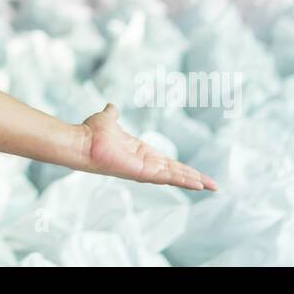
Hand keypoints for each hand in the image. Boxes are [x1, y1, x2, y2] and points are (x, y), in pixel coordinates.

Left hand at [81, 103, 217, 191]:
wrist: (80, 141)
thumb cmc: (91, 133)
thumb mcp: (108, 119)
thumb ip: (112, 114)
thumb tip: (111, 106)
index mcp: (140, 152)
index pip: (167, 162)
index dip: (182, 168)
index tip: (196, 174)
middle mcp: (144, 163)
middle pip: (175, 171)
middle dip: (194, 178)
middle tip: (212, 185)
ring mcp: (143, 169)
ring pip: (174, 176)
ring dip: (193, 181)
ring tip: (211, 186)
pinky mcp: (141, 173)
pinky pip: (166, 177)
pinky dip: (182, 180)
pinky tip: (197, 184)